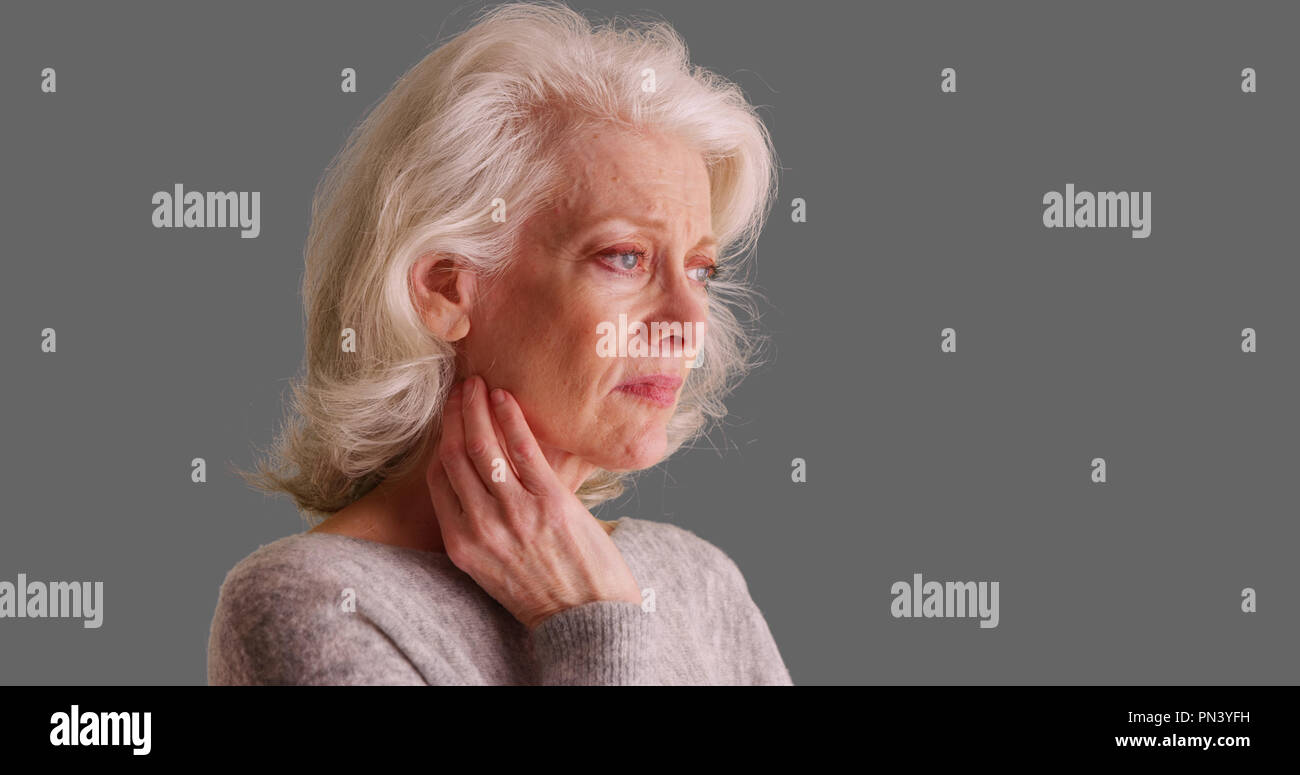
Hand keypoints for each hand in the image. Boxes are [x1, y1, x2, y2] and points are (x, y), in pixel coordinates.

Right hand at [425, 374, 642, 630]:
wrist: (587, 618)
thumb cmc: (545, 593)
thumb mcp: (494, 569)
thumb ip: (480, 529)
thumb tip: (480, 486)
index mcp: (463, 545)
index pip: (439, 480)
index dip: (442, 441)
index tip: (448, 418)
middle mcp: (482, 527)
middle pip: (456, 457)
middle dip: (456, 416)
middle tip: (459, 389)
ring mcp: (515, 513)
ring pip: (484, 448)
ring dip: (478, 409)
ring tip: (478, 384)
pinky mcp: (550, 502)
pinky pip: (523, 450)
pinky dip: (510, 419)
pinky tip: (504, 399)